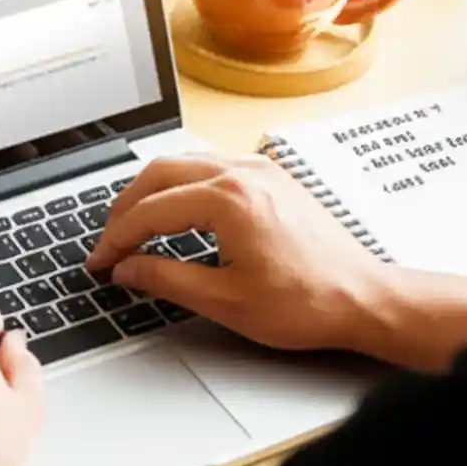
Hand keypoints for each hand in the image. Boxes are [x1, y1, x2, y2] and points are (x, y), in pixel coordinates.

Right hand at [86, 153, 391, 353]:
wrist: (365, 298)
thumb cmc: (308, 302)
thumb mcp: (225, 300)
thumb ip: (165, 279)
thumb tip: (127, 268)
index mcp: (228, 200)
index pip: (150, 211)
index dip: (116, 238)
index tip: (101, 261)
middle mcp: (243, 173)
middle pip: (160, 172)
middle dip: (125, 206)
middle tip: (108, 240)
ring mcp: (260, 170)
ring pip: (184, 164)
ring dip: (152, 191)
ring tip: (133, 225)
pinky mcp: (272, 178)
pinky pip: (212, 167)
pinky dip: (182, 186)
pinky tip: (175, 211)